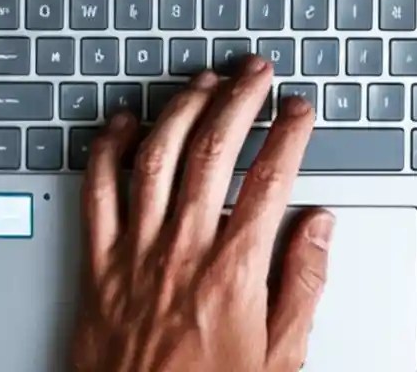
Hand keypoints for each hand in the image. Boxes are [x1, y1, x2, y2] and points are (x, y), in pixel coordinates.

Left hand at [70, 58, 334, 371]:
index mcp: (233, 273)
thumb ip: (303, 284)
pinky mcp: (96, 266)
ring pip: (156, 158)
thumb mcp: (280, 356)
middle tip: (256, 73)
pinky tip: (125, 122)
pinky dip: (109, 149)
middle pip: (212, 152)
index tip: (299, 109)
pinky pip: (98, 192)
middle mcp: (181, 252)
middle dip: (239, 100)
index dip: (288, 134)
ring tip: (204, 81)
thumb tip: (319, 226)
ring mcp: (134, 254)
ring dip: (182, 109)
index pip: (269, 179)